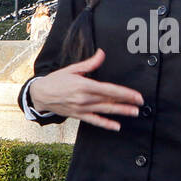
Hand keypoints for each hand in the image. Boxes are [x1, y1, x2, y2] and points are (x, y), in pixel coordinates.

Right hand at [28, 49, 143, 130]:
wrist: (40, 94)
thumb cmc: (55, 81)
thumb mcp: (72, 69)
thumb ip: (90, 64)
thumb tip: (102, 54)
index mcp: (84, 85)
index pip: (109, 89)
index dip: (124, 93)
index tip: (136, 95)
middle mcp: (84, 98)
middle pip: (110, 100)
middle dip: (126, 102)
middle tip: (140, 103)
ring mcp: (81, 108)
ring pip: (105, 110)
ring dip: (120, 112)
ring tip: (133, 113)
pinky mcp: (78, 115)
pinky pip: (94, 120)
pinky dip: (105, 124)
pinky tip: (116, 126)